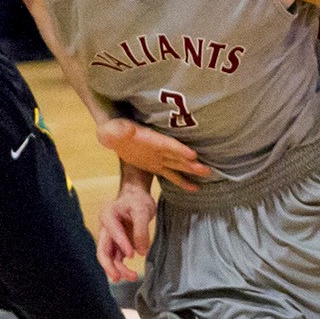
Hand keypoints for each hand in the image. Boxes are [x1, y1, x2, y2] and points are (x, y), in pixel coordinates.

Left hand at [97, 117, 211, 191]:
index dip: (178, 150)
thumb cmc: (112, 130)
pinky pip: (172, 174)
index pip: (166, 144)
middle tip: (206, 169)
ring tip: (207, 173)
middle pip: (177, 156)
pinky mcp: (156, 166)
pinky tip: (194, 188)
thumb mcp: (111, 130)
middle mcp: (158, 148)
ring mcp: (159, 157)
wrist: (114, 134)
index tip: (192, 155)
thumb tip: (125, 130)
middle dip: (191, 162)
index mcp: (149, 139)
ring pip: (178, 165)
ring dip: (191, 170)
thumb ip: (117, 130)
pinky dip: (182, 181)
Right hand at [97, 183, 156, 281]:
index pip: (112, 232)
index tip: (132, 255)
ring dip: (118, 269)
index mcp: (107, 215)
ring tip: (132, 277)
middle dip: (109, 265)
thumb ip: (141, 230)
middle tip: (117, 277)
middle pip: (103, 250)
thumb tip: (141, 252)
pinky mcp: (117, 244)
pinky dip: (122, 267)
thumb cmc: (137, 201)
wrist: (136, 198)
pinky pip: (117, 258)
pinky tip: (130, 274)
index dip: (121, 243)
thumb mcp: (142, 210)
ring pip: (110, 257)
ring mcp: (110, 237)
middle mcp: (105, 228)